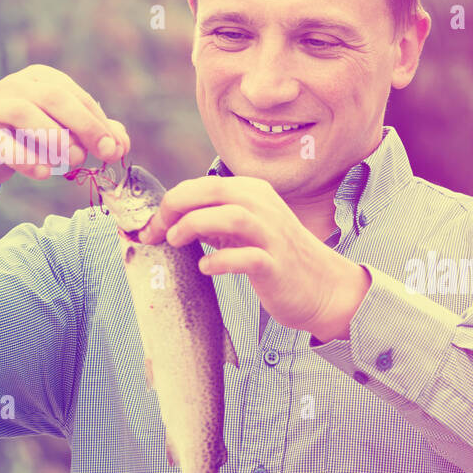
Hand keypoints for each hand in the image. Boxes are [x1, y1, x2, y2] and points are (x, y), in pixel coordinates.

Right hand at [0, 64, 129, 202]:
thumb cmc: (30, 139)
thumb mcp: (65, 134)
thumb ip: (94, 135)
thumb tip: (121, 144)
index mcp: (41, 79)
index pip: (77, 96)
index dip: (99, 123)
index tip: (115, 149)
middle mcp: (15, 85)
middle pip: (54, 98)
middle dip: (85, 126)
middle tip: (104, 152)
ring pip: (25, 113)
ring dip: (56, 138)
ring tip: (75, 159)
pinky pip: (1, 144)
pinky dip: (26, 159)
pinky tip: (45, 173)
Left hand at [138, 176, 370, 341]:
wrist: (323, 286)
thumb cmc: (277, 258)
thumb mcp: (246, 229)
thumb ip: (214, 219)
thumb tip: (169, 220)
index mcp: (253, 193)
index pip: (202, 185)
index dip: (170, 202)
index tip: (149, 226)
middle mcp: (264, 207)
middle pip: (212, 191)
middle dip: (175, 208)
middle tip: (155, 231)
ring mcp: (272, 236)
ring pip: (230, 216)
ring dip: (195, 226)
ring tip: (176, 242)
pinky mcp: (277, 266)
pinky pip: (247, 257)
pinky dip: (220, 260)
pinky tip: (206, 266)